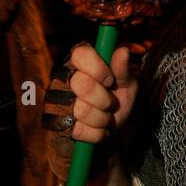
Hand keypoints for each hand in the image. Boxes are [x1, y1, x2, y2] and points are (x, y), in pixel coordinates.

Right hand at [44, 45, 137, 180]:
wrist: (113, 126)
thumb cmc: (118, 96)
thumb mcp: (127, 82)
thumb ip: (123, 69)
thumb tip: (122, 52)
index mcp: (82, 61)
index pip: (81, 55)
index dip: (98, 69)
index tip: (110, 80)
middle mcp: (66, 78)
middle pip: (83, 85)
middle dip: (105, 99)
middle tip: (111, 102)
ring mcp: (59, 101)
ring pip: (81, 110)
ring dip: (103, 118)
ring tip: (107, 116)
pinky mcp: (58, 124)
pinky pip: (79, 131)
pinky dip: (97, 133)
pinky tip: (99, 128)